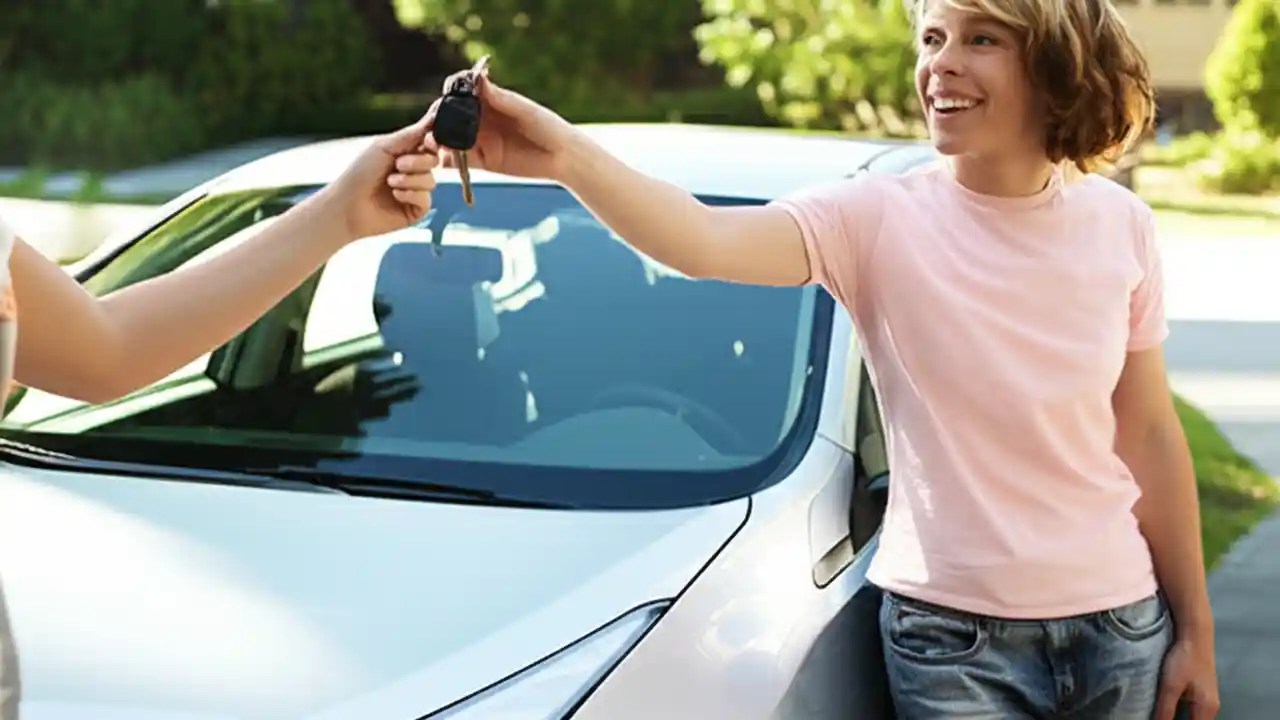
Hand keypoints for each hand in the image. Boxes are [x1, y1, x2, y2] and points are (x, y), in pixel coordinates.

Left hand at [322, 114, 440, 241]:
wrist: (348, 204)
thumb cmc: (360, 172)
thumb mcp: (385, 146)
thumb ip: (413, 133)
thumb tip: (435, 115)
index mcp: (406, 152)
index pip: (430, 143)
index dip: (433, 142)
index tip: (428, 142)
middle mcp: (413, 171)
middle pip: (434, 160)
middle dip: (416, 162)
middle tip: (397, 165)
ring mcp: (416, 190)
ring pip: (430, 181)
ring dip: (409, 180)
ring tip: (390, 182)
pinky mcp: (416, 210)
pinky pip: (426, 199)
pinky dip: (410, 195)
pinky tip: (395, 196)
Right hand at [427, 69, 580, 181]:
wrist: (562, 157)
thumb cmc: (548, 126)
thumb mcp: (524, 110)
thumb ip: (501, 99)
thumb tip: (479, 79)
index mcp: (490, 102)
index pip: (462, 94)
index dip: (450, 95)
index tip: (443, 98)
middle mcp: (482, 120)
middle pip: (451, 117)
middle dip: (438, 120)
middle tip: (432, 124)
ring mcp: (481, 141)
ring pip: (452, 139)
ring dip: (440, 141)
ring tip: (434, 144)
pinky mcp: (483, 162)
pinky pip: (461, 161)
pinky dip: (449, 160)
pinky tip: (443, 160)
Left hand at [1156, 638, 1219, 718]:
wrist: (1195, 634)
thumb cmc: (1183, 659)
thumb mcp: (1170, 685)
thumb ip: (1165, 709)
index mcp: (1206, 709)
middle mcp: (1212, 707)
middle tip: (1158, 717)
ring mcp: (1208, 698)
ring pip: (1193, 717)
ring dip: (1179, 718)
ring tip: (1161, 713)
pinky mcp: (1203, 690)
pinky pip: (1192, 708)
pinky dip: (1181, 711)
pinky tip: (1166, 706)